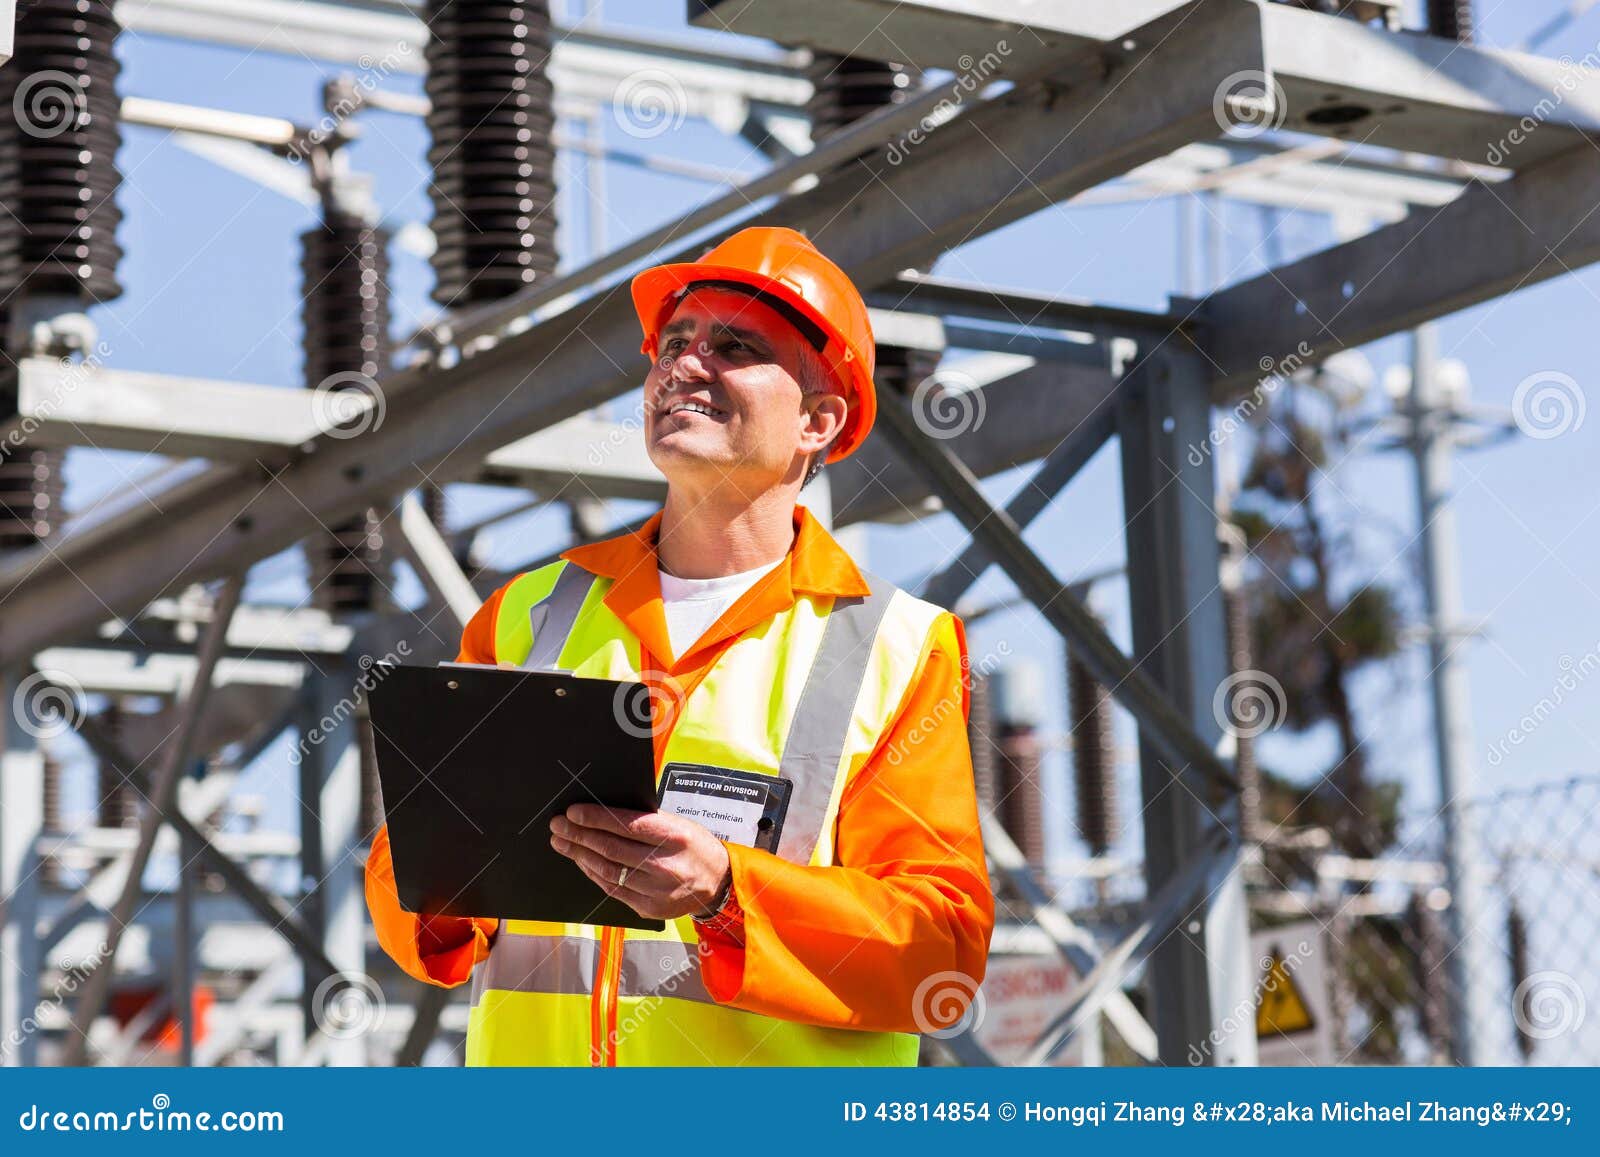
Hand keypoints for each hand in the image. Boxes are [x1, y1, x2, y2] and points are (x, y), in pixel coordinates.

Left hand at [550, 804, 730, 920]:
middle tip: (558, 826)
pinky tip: (582, 862)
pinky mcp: (649, 908)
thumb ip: (644, 820)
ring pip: (607, 871)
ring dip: (580, 855)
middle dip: (579, 835)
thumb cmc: (694, 846)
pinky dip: (594, 874)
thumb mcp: (678, 824)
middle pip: (611, 849)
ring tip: (563, 843)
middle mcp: (665, 865)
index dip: (595, 818)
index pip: (626, 825)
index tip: (572, 812)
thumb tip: (601, 813)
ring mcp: (657, 890)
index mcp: (674, 836)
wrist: (719, 882)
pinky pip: (613, 890)